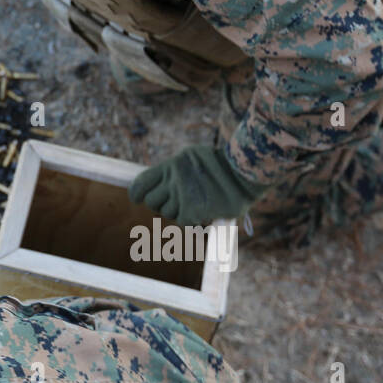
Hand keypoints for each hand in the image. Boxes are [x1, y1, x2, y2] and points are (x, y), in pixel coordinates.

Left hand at [128, 145, 270, 225]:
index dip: (137, 193)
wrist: (245, 175)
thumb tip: (155, 188)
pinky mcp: (192, 211)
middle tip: (181, 202)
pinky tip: (205, 215)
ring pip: (168, 213)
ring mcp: (181, 195)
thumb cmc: (223, 166)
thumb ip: (174, 172)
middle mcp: (173, 179)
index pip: (141, 183)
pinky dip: (193, 223)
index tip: (137, 198)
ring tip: (200, 203)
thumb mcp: (193, 158)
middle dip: (162, 205)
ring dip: (180, 213)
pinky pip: (183, 224)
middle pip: (152, 202)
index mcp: (172, 165)